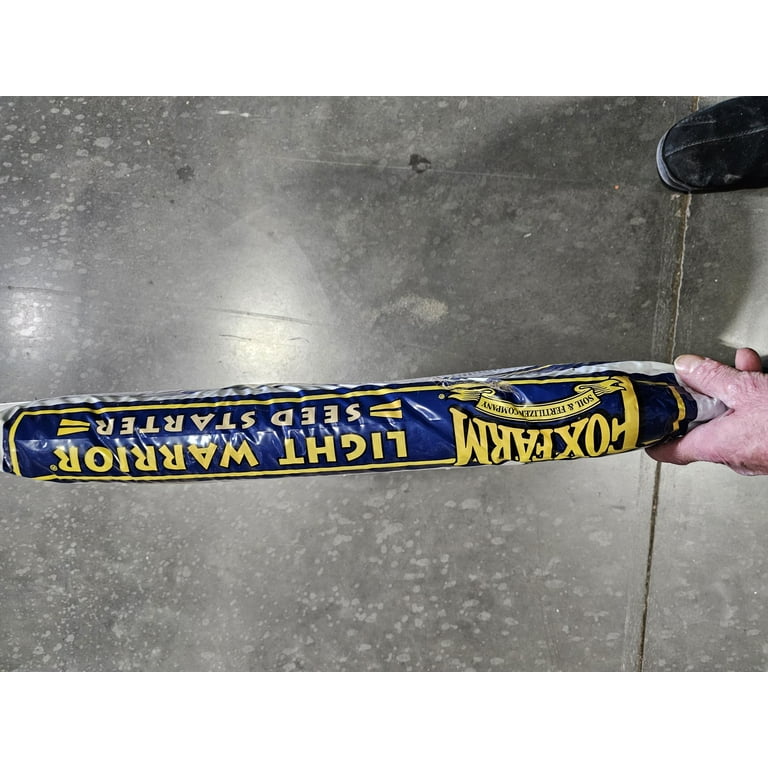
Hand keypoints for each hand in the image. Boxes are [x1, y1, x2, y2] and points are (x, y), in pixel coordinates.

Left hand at [646, 347, 767, 474]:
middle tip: (698, 378)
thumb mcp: (745, 390)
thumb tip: (686, 367)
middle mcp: (733, 456)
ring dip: (731, 392)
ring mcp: (754, 454)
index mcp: (716, 446)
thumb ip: (711, 377)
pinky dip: (752, 400)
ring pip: (730, 420)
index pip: (670, 452)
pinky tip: (759, 374)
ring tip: (740, 366)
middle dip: (701, 398)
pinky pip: (753, 422)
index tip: (645, 428)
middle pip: (701, 427)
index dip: (654, 439)